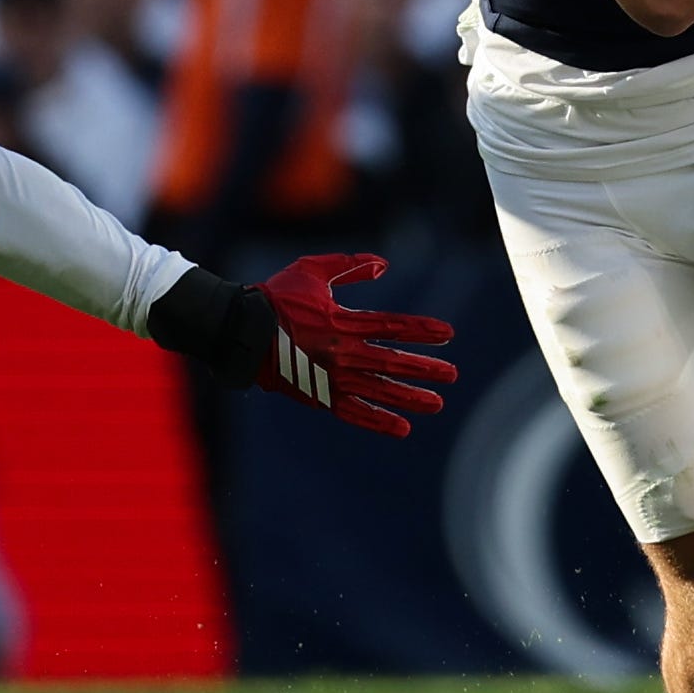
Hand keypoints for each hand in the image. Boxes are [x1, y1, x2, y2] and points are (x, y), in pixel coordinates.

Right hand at [255, 253, 457, 437]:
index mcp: (342, 323)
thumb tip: (384, 264)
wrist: (241, 333)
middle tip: (452, 374)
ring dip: (411, 398)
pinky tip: (401, 428)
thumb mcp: (312, 270)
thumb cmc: (277, 297)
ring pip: (379, 391)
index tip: (447, 334)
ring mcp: (331, 379)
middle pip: (392, 363)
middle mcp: (342, 354)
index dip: (422, 331)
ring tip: (436, 404)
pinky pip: (354, 412)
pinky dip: (378, 421)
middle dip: (426, 369)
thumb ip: (350, 266)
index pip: (393, 327)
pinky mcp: (319, 396)